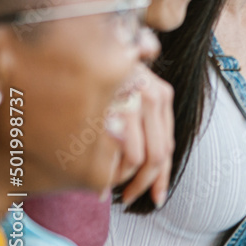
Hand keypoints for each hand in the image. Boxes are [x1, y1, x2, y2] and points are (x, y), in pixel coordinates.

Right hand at [109, 63, 173, 206]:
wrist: (77, 47)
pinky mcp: (118, 105)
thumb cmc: (96, 74)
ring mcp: (137, 100)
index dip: (161, 176)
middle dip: (145, 183)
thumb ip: (138, 119)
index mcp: (161, 95)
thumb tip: (138, 165)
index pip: (167, 145)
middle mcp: (155, 96)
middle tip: (130, 198)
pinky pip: (123, 149)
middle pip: (160, 154)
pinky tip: (100, 179)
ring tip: (108, 188)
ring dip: (126, 179)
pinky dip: (113, 170)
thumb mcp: (124, 91)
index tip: (156, 197)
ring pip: (141, 157)